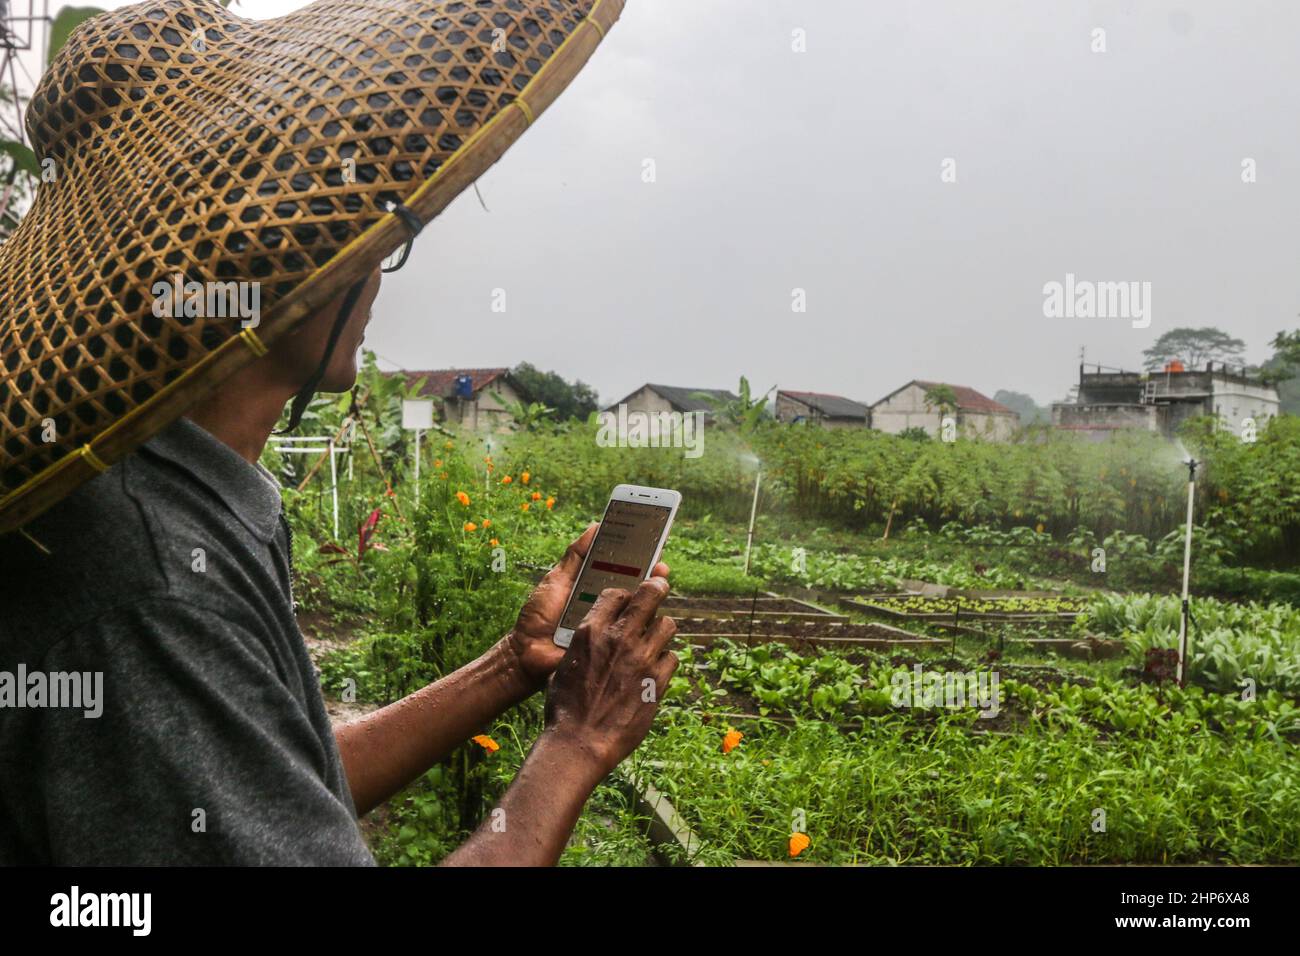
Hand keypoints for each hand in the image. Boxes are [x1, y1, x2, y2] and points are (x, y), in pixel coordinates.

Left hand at [504, 523, 668, 693]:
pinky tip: (649, 610)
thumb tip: (596, 526)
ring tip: (659, 579)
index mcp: (596, 589)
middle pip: (637, 590)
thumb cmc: (539, 616)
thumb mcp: (556, 579)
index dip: (638, 558)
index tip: (651, 544)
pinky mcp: (610, 647)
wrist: (527, 653)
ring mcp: (611, 628)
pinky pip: (630, 636)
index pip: (623, 571)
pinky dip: (642, 624)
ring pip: (639, 612)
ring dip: (651, 597)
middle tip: (660, 564)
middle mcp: (608, 607)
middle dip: (652, 575)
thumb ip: (575, 556)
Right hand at [542, 579, 678, 775]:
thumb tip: (593, 640)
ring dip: (661, 630)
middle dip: (656, 588)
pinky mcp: (658, 681)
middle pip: (650, 594)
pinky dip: (665, 662)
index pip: (616, 594)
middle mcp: (619, 638)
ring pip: (667, 625)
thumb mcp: (564, 666)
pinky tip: (655, 671)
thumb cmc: (566, 708)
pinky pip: (672, 657)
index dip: (625, 595)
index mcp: (590, 631)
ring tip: (655, 641)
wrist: (580, 743)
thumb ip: (584, 646)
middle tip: (659, 587)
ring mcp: (642, 658)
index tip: (629, 600)